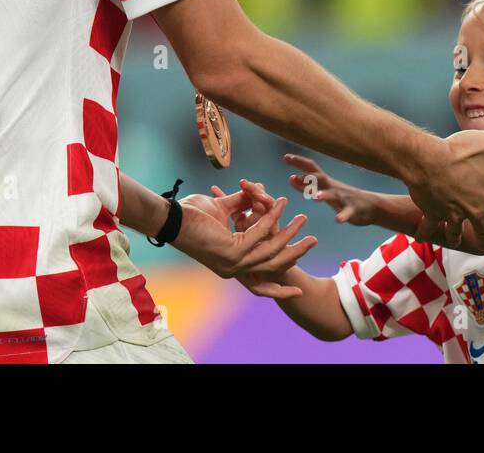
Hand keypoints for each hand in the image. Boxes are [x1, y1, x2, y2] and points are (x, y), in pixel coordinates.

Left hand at [176, 191, 315, 298]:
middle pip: (273, 269)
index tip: (298, 290)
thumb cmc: (190, 215)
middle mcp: (234, 268)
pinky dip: (272, 218)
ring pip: (271, 251)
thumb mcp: (222, 210)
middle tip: (313, 243)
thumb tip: (256, 193)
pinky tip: (280, 204)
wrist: (171, 218)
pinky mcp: (233, 251)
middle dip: (294, 256)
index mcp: (231, 264)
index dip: (279, 287)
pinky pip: (260, 234)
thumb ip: (241, 205)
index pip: (260, 283)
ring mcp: (234, 263)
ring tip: (303, 219)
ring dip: (289, 234)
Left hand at [285, 154, 377, 225]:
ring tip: (314, 197)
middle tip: (294, 176)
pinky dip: (342, 215)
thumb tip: (291, 178)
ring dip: (324, 195)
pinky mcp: (353, 211)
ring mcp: (344, 198)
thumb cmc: (343, 197)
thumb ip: (307, 186)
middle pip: (320, 178)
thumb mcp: (324, 191)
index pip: (311, 169)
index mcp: (326, 182)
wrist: (372, 206)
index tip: (286, 157)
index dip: (299, 162)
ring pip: (333, 195)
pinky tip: (337, 219)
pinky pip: (347, 213)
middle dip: (307, 177)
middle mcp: (334, 187)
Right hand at [406, 118, 483, 252]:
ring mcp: (452, 213)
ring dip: (458, 237)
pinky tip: (419, 237)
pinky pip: (429, 226)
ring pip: (457, 233)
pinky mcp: (433, 212)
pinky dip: (424, 231)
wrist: (427, 159)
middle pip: (483, 232)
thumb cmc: (460, 150)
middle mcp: (473, 209)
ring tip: (457, 240)